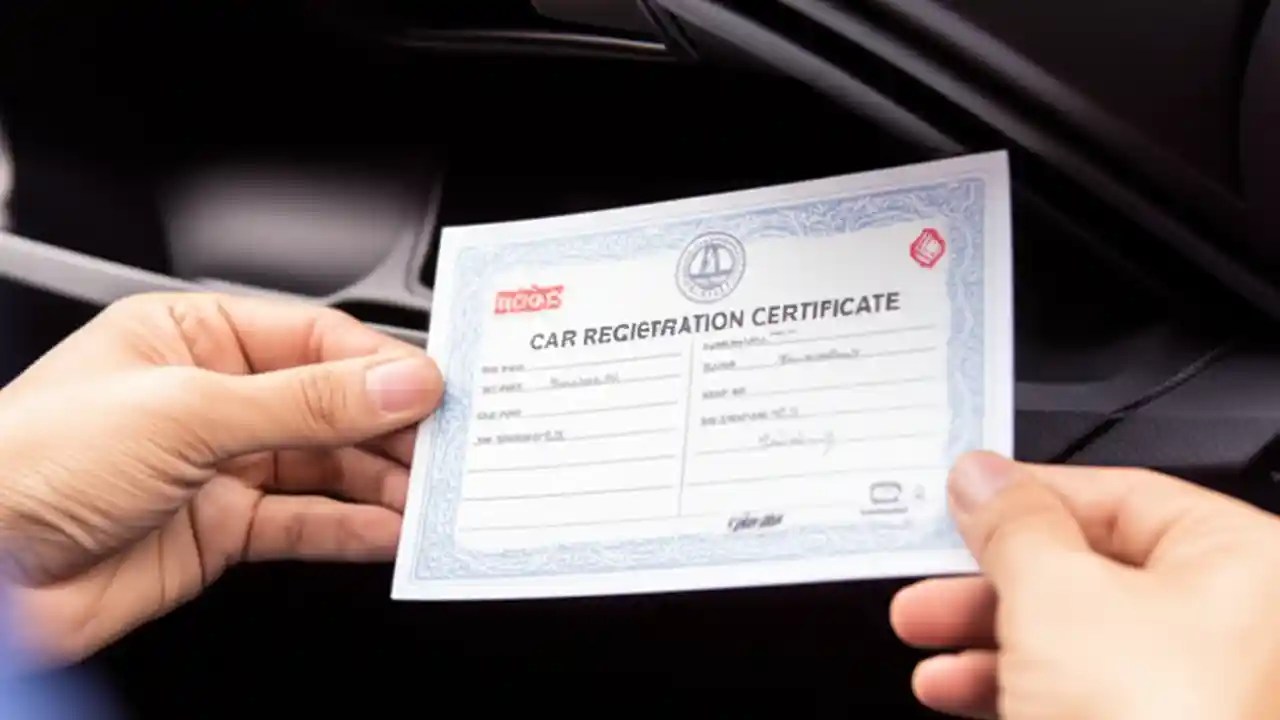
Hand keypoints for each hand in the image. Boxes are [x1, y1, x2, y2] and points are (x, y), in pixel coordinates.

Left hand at [0, 293, 441, 662]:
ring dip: (379, 483)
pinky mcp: (219, 529)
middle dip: (389, 428)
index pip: (314, 338)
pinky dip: (349, 529)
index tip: (437, 389)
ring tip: (430, 497)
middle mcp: (211, 396)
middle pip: (328, 405)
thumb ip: (306, 402)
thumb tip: (399, 380)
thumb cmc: (33, 460)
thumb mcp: (187, 411)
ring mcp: (217, 465)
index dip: (380, 364)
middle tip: (447, 449)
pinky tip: (388, 532)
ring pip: (324, 466)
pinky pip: (302, 522)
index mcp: (194, 336)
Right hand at [891, 452, 1279, 719]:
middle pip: (1092, 573)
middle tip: (928, 578)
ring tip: (924, 642)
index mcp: (1246, 566)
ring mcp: (1206, 693)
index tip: (963, 498)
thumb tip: (984, 479)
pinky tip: (956, 691)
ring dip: (988, 638)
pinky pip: (1085, 694)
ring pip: (1080, 639)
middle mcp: (1240, 628)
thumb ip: (1012, 526)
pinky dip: (1017, 685)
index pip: (1122, 498)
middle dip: (991, 580)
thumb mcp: (1054, 598)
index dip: (1028, 495)